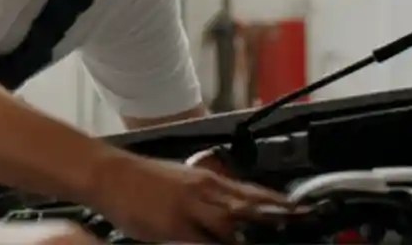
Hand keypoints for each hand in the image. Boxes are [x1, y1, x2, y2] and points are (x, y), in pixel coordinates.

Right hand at [87, 152, 291, 242]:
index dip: (278, 202)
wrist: (108, 174)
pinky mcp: (175, 226)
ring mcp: (190, 209)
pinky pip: (205, 242)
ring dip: (254, 232)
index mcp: (206, 180)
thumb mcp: (179, 181)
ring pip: (232, 222)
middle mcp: (204, 191)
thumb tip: (226, 209)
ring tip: (276, 236)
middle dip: (278, 215)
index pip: (252, 191)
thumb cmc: (140, 180)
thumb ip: (205, 195)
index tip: (301, 208)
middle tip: (303, 220)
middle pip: (249, 206)